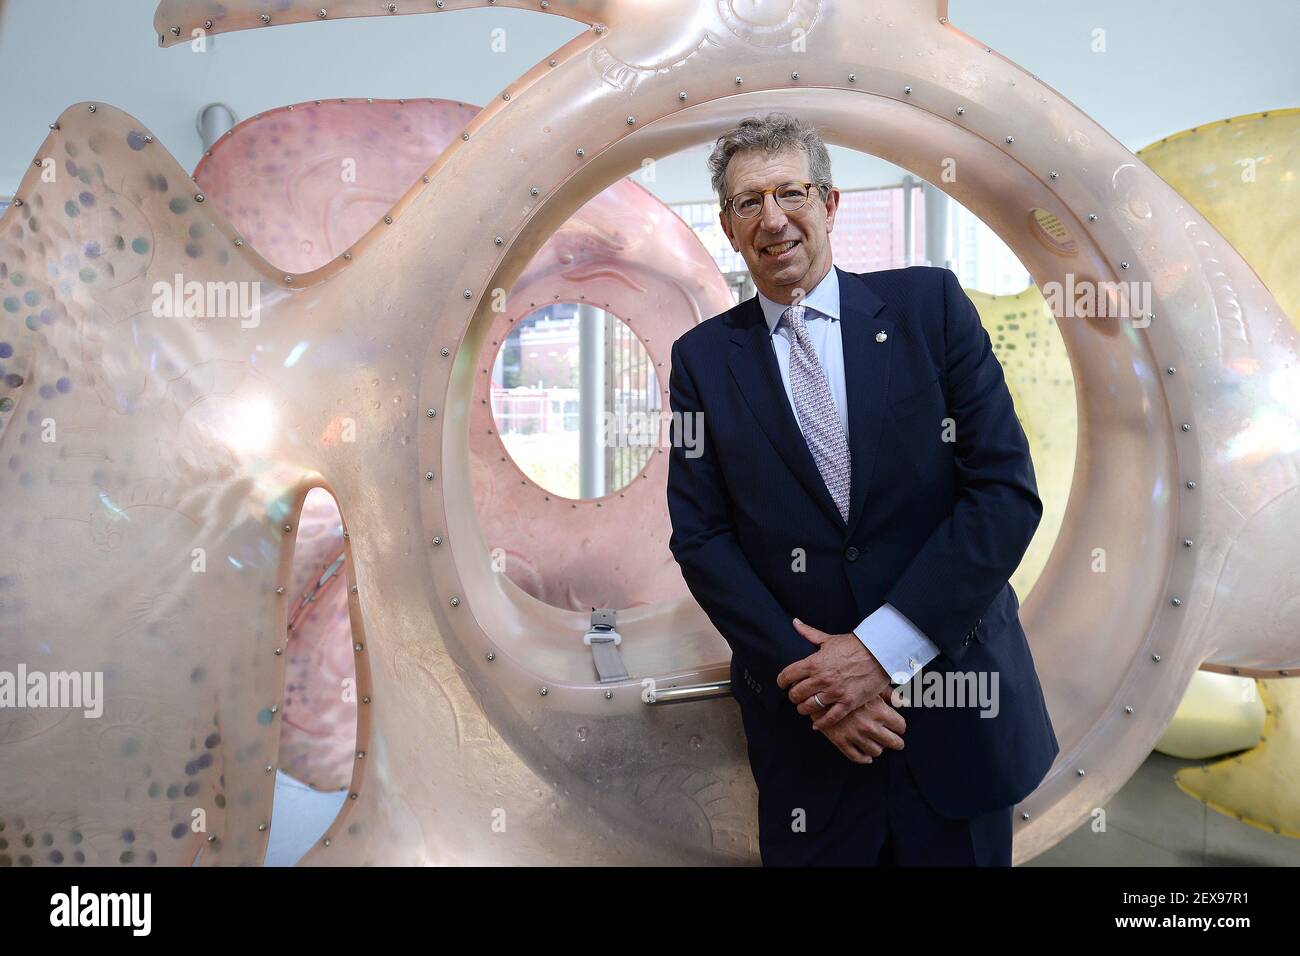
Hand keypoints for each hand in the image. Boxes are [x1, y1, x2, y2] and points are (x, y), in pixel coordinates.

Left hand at [777, 618, 891, 730]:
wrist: (879, 653)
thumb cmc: (853, 645)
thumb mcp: (829, 639)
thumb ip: (809, 633)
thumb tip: (795, 622)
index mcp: (814, 663)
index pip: (787, 675)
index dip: (781, 681)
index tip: (783, 684)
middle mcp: (821, 679)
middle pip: (795, 694)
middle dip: (793, 696)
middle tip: (795, 696)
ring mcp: (834, 692)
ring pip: (809, 707)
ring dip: (804, 709)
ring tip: (805, 707)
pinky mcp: (848, 702)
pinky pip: (830, 718)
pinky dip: (821, 723)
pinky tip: (817, 724)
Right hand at [817, 692, 906, 764]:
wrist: (817, 691)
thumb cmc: (846, 686)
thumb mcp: (868, 686)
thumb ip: (888, 694)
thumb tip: (904, 702)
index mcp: (879, 711)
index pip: (901, 726)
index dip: (900, 727)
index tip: (897, 727)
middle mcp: (870, 725)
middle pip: (894, 742)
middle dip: (896, 742)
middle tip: (895, 741)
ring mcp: (855, 735)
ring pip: (876, 751)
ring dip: (878, 748)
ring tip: (876, 743)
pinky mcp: (841, 742)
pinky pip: (857, 757)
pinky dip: (864, 758)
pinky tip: (866, 755)